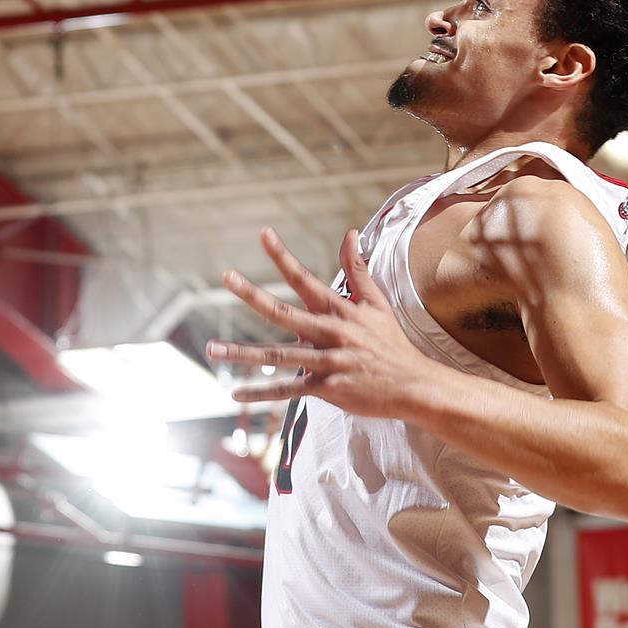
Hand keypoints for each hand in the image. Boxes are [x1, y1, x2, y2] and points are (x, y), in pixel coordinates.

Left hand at [206, 228, 451, 422]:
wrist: (415, 385)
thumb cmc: (391, 344)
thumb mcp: (377, 303)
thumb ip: (358, 270)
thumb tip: (350, 233)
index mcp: (339, 310)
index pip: (305, 278)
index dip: (283, 256)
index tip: (263, 234)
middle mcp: (330, 333)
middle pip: (284, 312)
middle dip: (253, 295)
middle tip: (227, 277)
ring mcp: (328, 362)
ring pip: (279, 356)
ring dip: (243, 353)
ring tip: (212, 348)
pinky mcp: (328, 389)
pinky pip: (289, 391)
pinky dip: (262, 393)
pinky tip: (236, 394)